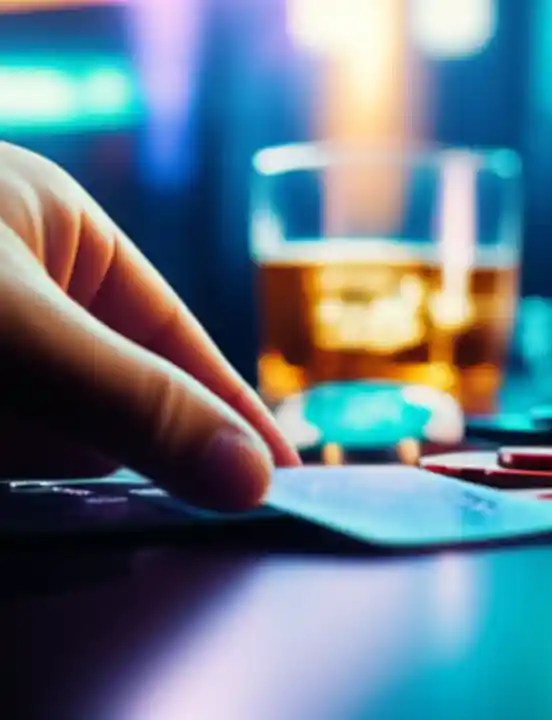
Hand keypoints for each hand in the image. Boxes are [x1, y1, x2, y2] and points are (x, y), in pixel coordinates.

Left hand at [0, 143, 297, 509]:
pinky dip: (24, 487)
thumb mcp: (15, 329)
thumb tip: (252, 479)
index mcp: (55, 226)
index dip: (228, 407)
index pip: (171, 332)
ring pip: (54, 432)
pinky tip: (45, 509)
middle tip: (196, 513)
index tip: (280, 479)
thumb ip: (132, 403)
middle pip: (114, 391)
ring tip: (106, 504)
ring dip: (69, 475)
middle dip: (142, 451)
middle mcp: (18, 282)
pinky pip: (7, 455)